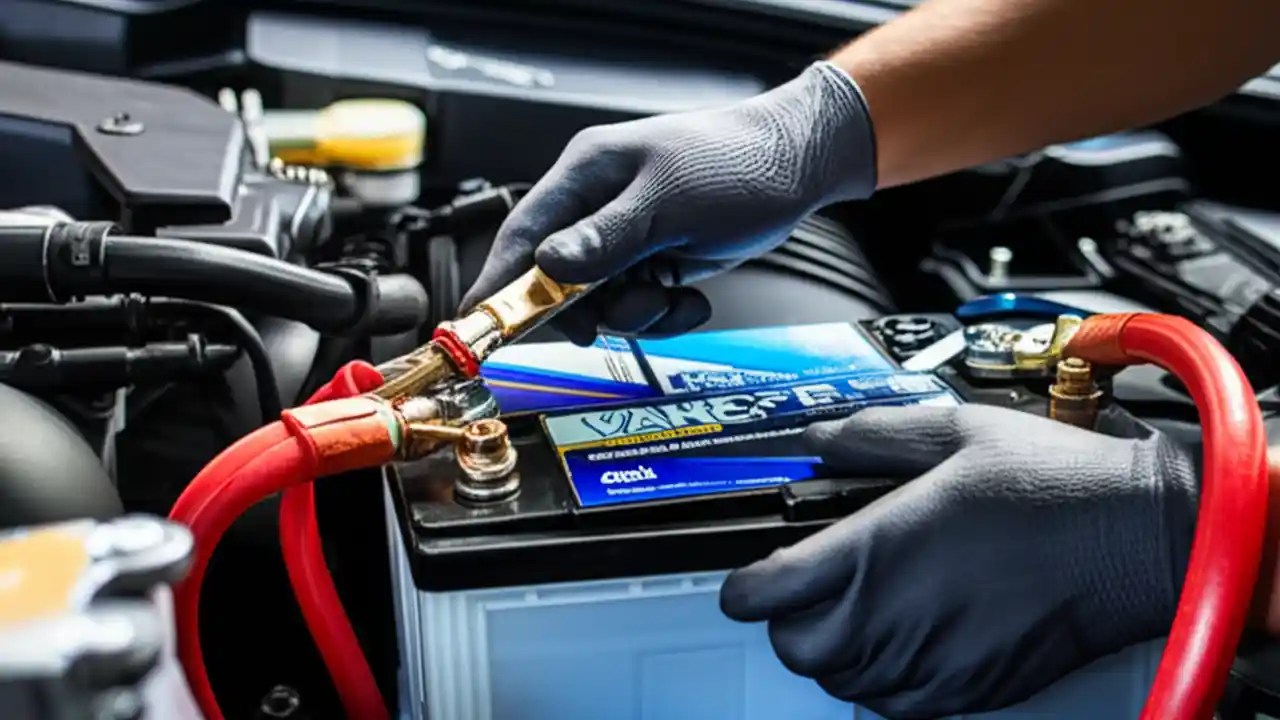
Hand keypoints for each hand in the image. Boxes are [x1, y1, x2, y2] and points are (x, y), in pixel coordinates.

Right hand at [460, 62, 875, 343]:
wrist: (799, 166)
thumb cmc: (737, 164)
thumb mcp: (669, 202)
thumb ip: (607, 238)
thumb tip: (549, 266)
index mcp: (586, 175)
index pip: (524, 235)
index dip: (498, 283)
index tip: (478, 326)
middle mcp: (597, 206)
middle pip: (558, 281)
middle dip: (593, 309)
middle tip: (630, 309)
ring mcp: (626, 236)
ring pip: (600, 303)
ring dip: (636, 315)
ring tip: (673, 296)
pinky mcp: (654, 259)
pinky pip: (638, 306)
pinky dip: (664, 315)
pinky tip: (691, 300)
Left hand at [720, 404, 1198, 718]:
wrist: (1135, 537)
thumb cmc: (1053, 485)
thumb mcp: (953, 432)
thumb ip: (872, 437)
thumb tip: (822, 440)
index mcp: (876, 551)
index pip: (765, 593)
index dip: (745, 585)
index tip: (751, 576)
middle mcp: (894, 616)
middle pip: (794, 648)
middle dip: (787, 620)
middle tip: (807, 587)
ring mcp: (931, 661)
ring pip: (840, 681)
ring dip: (834, 648)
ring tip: (860, 607)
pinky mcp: (967, 689)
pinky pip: (893, 704)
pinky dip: (880, 678)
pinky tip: (903, 638)